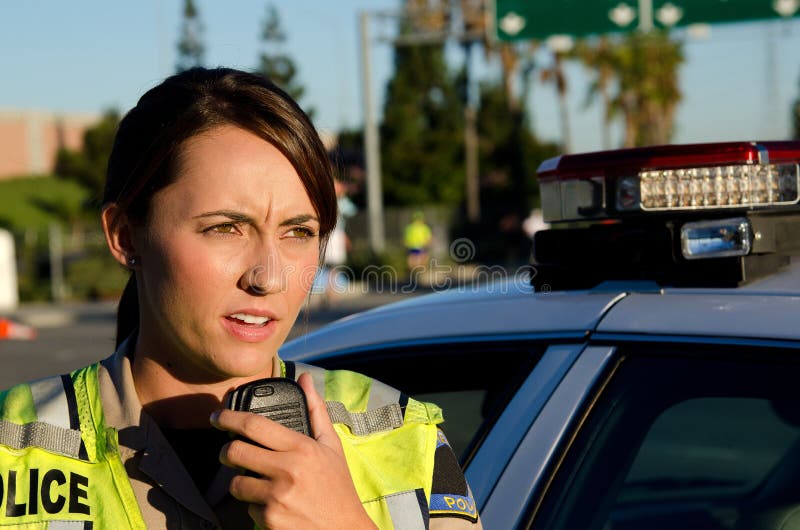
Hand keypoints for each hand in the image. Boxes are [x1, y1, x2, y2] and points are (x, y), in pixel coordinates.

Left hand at [211, 373, 377, 529]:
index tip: (217, 415)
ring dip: (240, 481)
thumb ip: (315, 410)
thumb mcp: (332, 446)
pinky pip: (247, 507)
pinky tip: (272, 505)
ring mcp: (276, 496)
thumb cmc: (338, 487)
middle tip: (229, 452)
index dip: (229, 417)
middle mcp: (287, 470)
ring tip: (256, 482)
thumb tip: (304, 379)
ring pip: (236, 482)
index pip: (254, 425)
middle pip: (235, 452)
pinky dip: (255, 505)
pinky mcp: (269, 520)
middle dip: (226, 451)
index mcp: (302, 447)